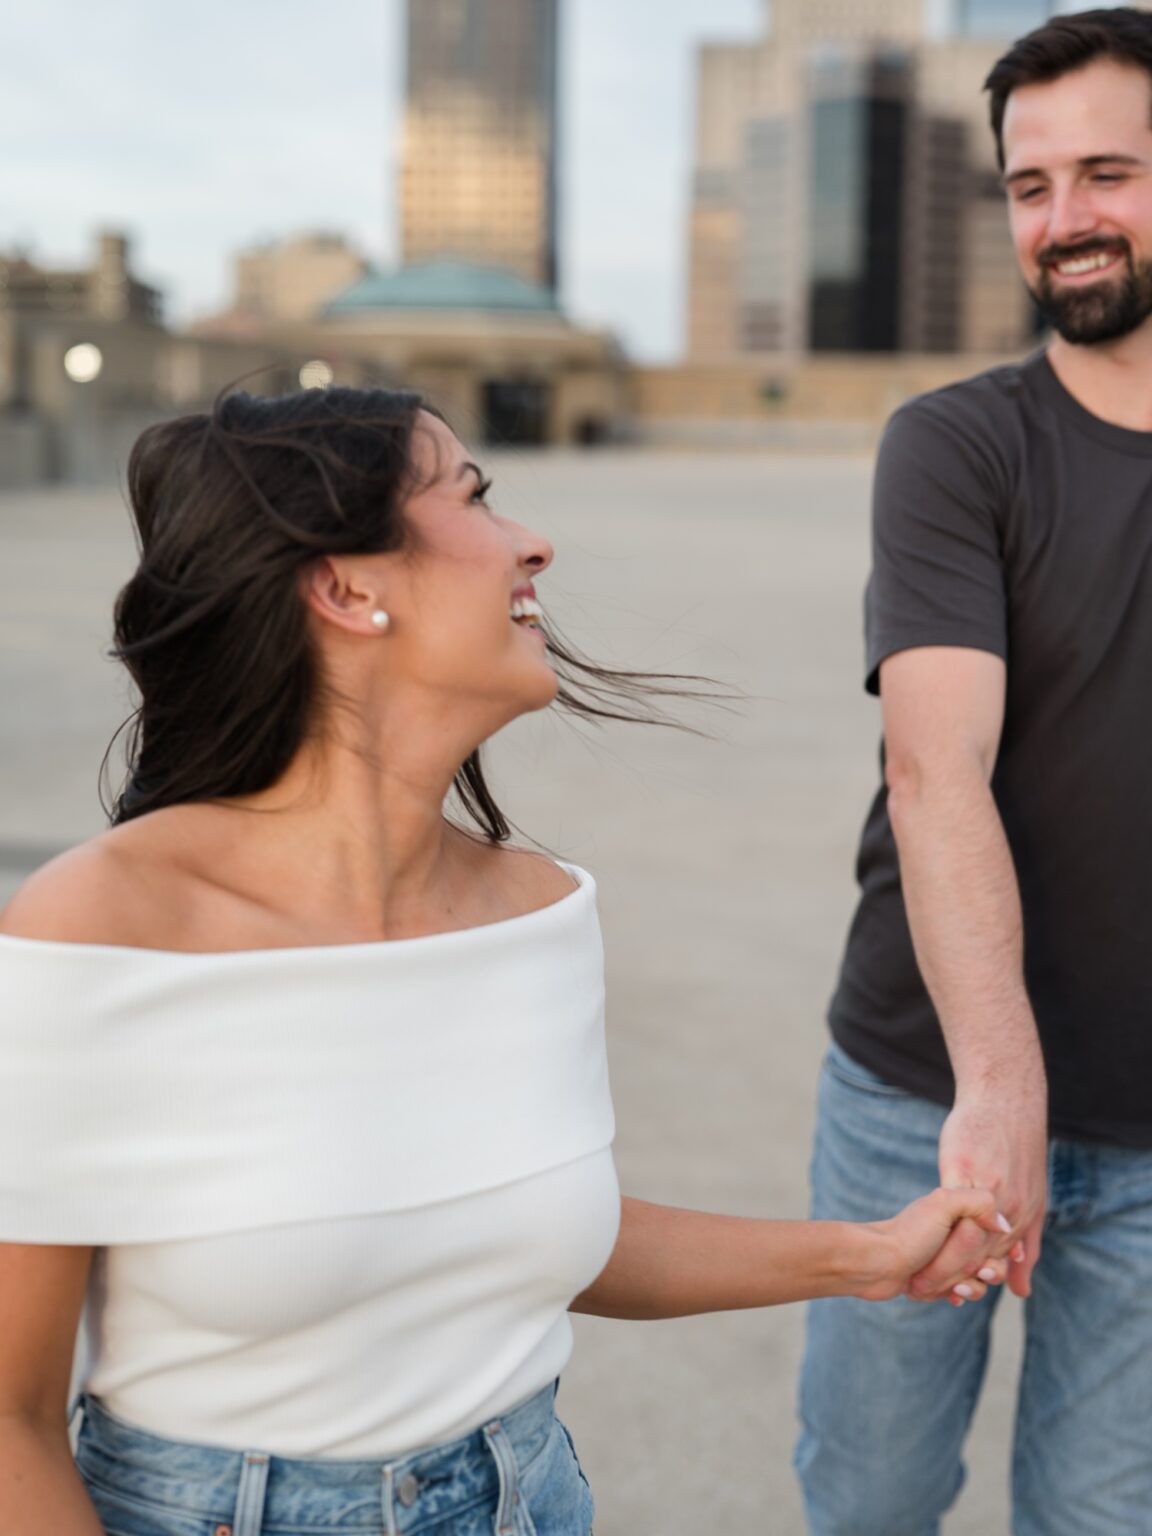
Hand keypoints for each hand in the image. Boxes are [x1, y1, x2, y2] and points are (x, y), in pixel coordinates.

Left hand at [856, 1186, 1007, 1301]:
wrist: (875, 1263)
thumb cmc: (908, 1233)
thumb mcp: (943, 1205)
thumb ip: (978, 1202)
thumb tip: (1005, 1224)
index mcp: (960, 1212)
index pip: (997, 1233)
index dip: (998, 1249)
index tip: (992, 1259)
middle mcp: (956, 1233)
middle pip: (992, 1257)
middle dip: (986, 1270)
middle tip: (977, 1274)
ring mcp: (948, 1257)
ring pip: (980, 1278)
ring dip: (972, 1286)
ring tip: (956, 1288)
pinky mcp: (940, 1277)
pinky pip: (964, 1291)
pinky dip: (959, 1294)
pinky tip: (950, 1296)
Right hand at [908, 1088, 1047, 1301]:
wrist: (1008, 1103)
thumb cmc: (1017, 1153)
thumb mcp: (1033, 1203)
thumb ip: (1027, 1248)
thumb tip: (1020, 1292)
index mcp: (1022, 1217)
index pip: (995, 1262)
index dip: (971, 1281)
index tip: (949, 1296)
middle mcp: (1008, 1207)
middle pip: (978, 1255)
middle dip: (950, 1277)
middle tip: (922, 1290)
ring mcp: (985, 1187)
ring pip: (964, 1236)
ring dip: (941, 1259)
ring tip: (915, 1273)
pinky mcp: (962, 1166)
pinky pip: (947, 1203)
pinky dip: (934, 1223)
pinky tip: (916, 1235)